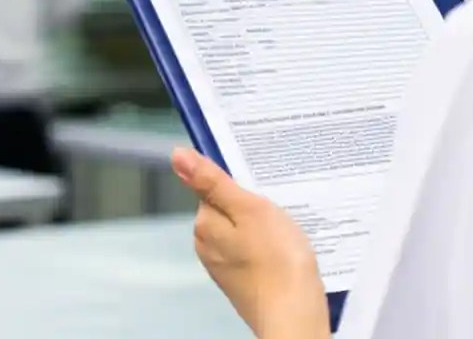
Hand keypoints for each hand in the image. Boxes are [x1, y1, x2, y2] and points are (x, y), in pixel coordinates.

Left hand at [172, 148, 330, 338]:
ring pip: (244, 230)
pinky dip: (270, 245)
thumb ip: (212, 182)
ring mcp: (226, 266)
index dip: (241, 180)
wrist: (295, 316)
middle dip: (254, 202)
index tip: (264, 183)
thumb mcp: (248, 209)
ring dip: (265, 224)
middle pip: (230, 208)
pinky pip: (255, 250)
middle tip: (281, 204)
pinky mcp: (245, 280)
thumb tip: (177, 155)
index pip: (214, 187)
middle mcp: (208, 246)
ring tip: (289, 227)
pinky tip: (287, 248)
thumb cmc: (277, 260)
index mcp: (205, 225)